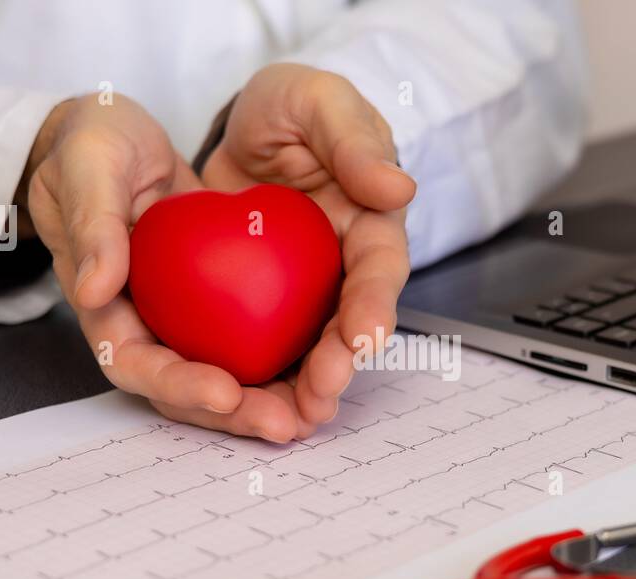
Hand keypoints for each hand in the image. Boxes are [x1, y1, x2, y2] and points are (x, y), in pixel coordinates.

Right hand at [23, 93, 304, 441]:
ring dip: (265, 401)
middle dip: (235, 414)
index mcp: (103, 302)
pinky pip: (249, 343)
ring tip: (312, 414)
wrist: (113, 133)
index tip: (225, 392)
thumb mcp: (89, 165)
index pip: (133, 361)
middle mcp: (142, 323)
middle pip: (186, 388)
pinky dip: (283, 362)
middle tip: (285, 423)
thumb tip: (97, 291)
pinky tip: (325, 368)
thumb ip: (93, 223)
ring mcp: (182, 319)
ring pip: (223, 377)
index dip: (177, 383)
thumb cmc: (91, 145)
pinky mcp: (216, 304)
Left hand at [201, 63, 416, 429]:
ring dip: (301, 389)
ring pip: (309, 349)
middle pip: (348, 326)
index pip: (380, 268)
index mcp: (371, 221)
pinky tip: (239, 405)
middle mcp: (344, 267)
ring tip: (289, 420)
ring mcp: (304, 293)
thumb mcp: (318, 100)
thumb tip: (397, 189)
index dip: (375, 306)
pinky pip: (260, 346)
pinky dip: (254, 378)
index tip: (366, 338)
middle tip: (320, 397)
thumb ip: (354, 139)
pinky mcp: (262, 307)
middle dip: (338, 366)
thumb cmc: (290, 109)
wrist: (238, 129)